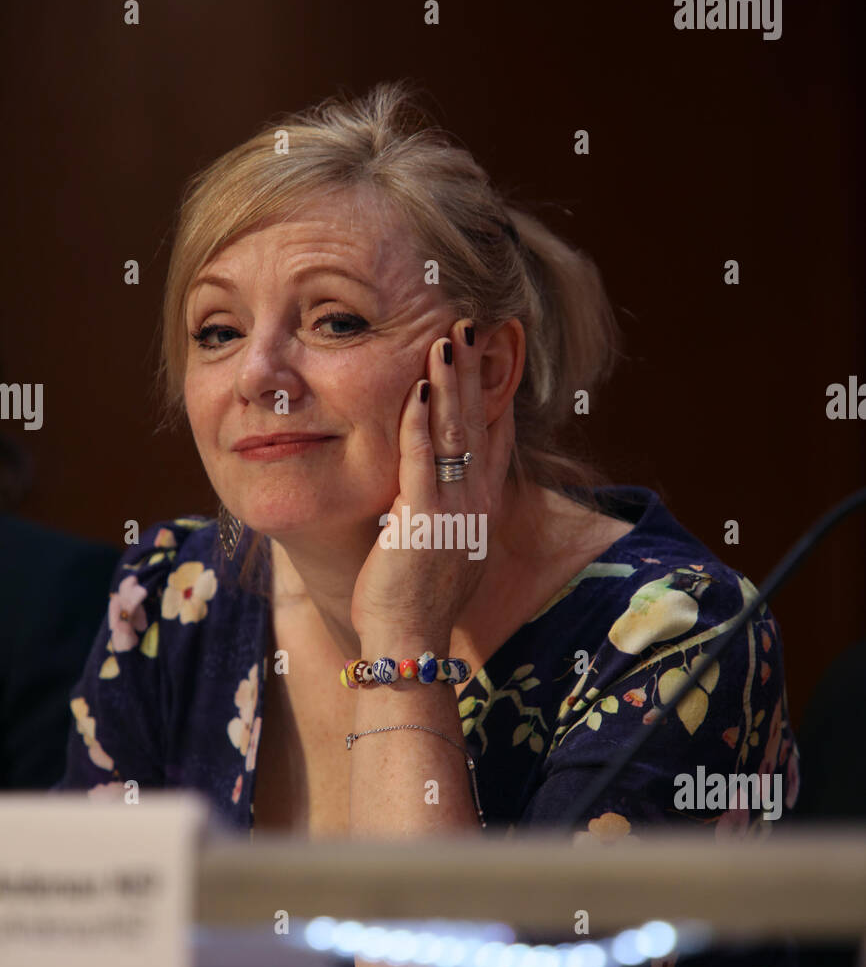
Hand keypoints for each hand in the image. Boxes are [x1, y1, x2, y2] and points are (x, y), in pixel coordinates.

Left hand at [350, 318, 514, 646]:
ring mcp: (454, 510)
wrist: (412, 643)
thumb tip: (428, 490)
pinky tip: (416, 386)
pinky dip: (419, 420)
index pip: (496, 438)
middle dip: (476, 371)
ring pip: (456, 432)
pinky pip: (421, 459)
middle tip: (473, 324)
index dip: (497, 392)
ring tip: (450, 337)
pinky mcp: (423, 519)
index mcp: (483, 510)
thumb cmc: (416, 603)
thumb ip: (444, 514)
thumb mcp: (443, 550)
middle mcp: (477, 504)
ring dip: (451, 381)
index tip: (498, 352)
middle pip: (481, 423)